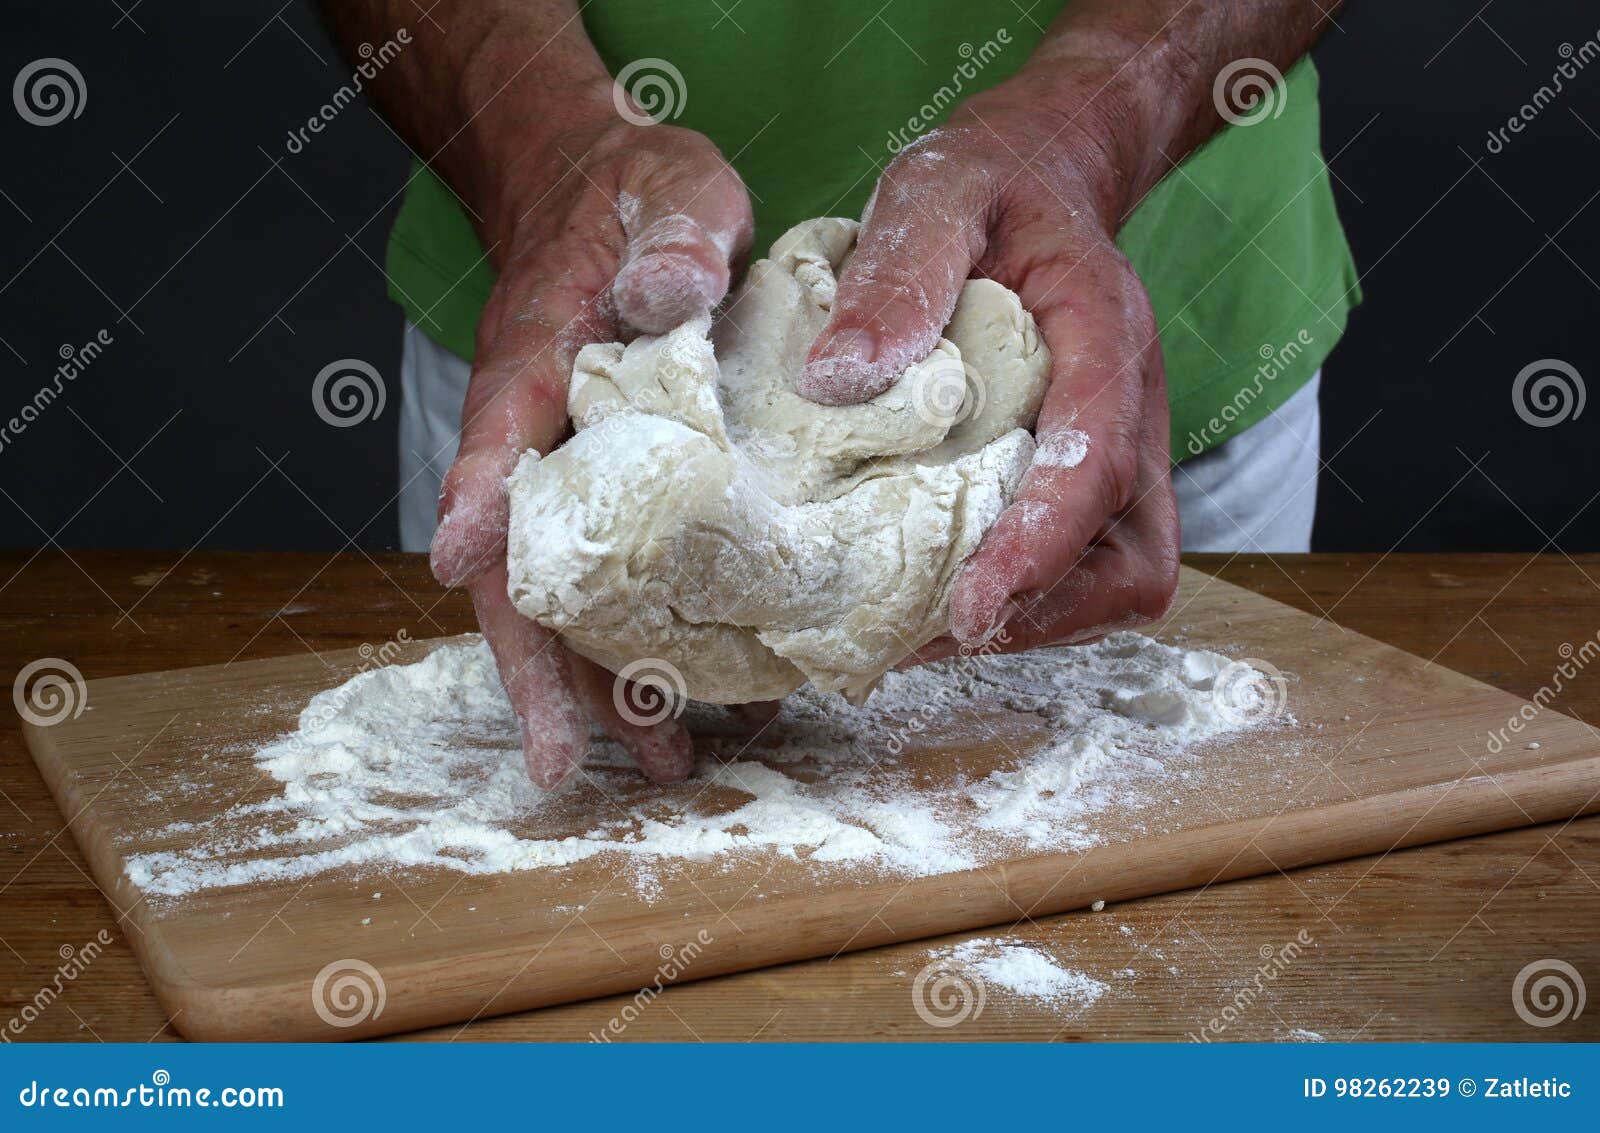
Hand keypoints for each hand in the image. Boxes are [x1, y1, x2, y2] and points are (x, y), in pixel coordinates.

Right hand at [429, 107, 753, 788]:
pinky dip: (653, 643)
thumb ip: (671, 233)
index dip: (480, 493)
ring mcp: (573, 473)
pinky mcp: (618, 493)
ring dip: (605, 683)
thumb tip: (671, 289)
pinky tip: (708, 696)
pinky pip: (622, 581)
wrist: (601, 200)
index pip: (498, 429)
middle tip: (565, 761)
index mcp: (538, 357)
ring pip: (571, 595)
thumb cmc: (631, 196)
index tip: (462, 563)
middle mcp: (539, 434)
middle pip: (517, 562)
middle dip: (537, 665)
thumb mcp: (671, 188)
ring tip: (662, 762)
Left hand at [800, 79, 1179, 663]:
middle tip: (932, 636)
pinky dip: (1016, 602)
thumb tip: (838, 380)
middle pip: (1133, 561)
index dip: (1041, 547)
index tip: (969, 610)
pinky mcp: (1084, 478)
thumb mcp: (936, 190)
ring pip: (1113, 581)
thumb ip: (900, 268)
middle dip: (1047, 614)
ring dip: (1029, 623)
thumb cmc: (988, 184)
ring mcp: (1115, 453)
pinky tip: (925, 598)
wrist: (1036, 178)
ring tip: (915, 635)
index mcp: (1105, 337)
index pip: (1099, 462)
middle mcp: (1129, 411)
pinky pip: (1077, 570)